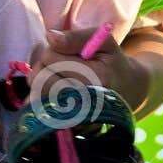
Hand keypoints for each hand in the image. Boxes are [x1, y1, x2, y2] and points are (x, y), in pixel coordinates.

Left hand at [28, 26, 148, 112]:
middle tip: (63, 64)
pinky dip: (41, 96)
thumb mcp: (103, 41)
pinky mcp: (67, 126)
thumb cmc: (112, 61)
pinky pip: (39, 107)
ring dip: (41, 80)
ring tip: (59, 76)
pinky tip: (55, 91)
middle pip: (40, 76)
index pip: (51, 57)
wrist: (127, 90)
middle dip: (46, 65)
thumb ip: (76, 37)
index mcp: (96, 78)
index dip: (55, 49)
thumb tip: (50, 36)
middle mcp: (85, 101)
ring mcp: (74, 117)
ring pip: (36, 91)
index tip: (70, 52)